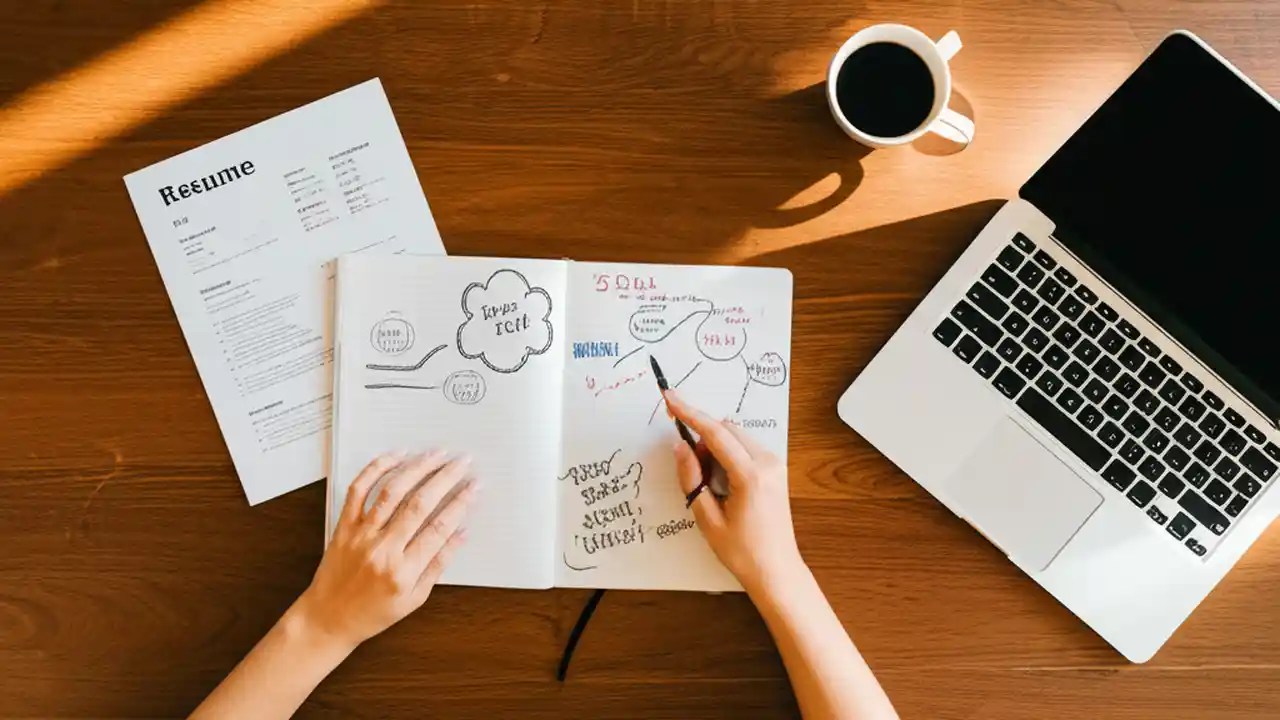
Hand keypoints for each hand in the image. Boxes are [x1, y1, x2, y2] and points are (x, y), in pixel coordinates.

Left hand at [293, 450, 475, 650]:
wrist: (328, 619)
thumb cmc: (372, 613)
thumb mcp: (414, 599)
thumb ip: (438, 564)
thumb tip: (461, 534)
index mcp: (403, 571)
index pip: (439, 528)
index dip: (461, 503)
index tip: (474, 486)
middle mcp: (382, 550)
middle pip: (420, 504)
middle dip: (445, 478)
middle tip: (462, 462)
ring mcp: (361, 535)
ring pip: (391, 492)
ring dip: (417, 468)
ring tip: (435, 454)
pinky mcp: (344, 526)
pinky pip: (358, 490)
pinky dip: (376, 469)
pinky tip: (396, 457)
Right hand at [663, 391, 804, 594]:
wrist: (776, 570)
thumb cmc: (742, 552)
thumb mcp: (707, 518)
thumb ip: (692, 478)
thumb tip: (680, 447)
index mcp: (750, 476)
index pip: (715, 433)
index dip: (690, 413)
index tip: (671, 397)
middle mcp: (767, 463)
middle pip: (727, 429)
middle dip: (703, 435)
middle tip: (689, 464)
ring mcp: (775, 465)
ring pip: (737, 436)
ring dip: (716, 445)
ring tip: (707, 482)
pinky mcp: (776, 470)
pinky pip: (746, 447)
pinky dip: (728, 453)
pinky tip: (721, 480)